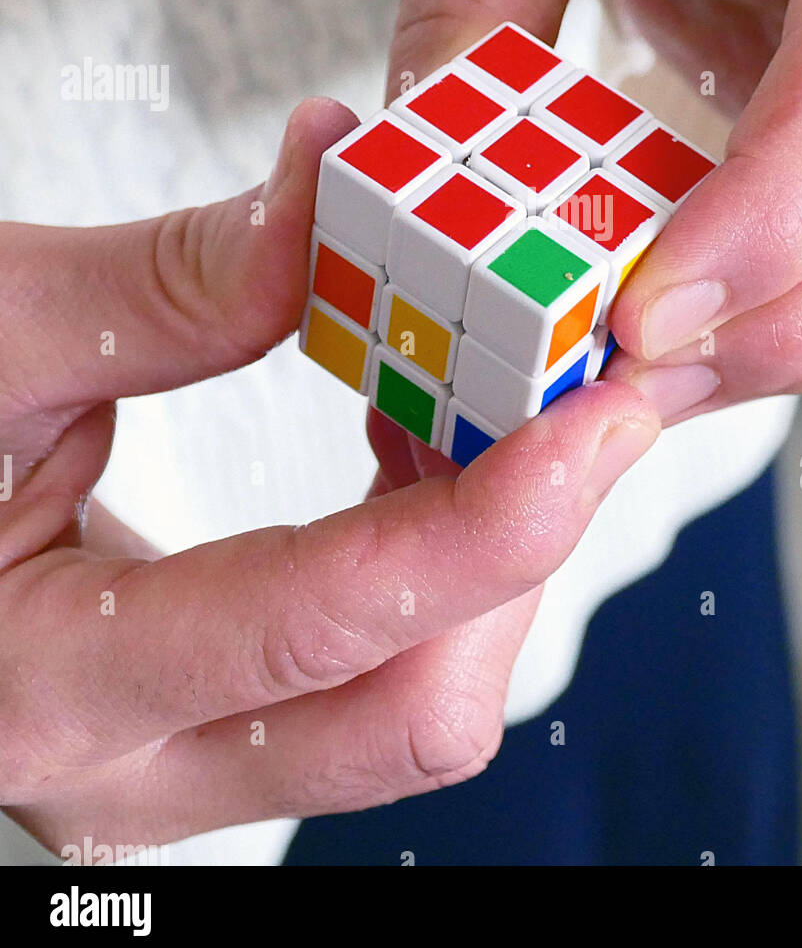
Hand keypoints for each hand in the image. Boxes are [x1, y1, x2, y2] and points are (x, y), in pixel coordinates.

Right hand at [0, 100, 657, 852]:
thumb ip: (173, 283)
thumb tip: (340, 182)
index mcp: (53, 680)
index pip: (334, 622)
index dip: (496, 518)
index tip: (601, 415)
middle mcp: (131, 765)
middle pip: (413, 713)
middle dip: (520, 553)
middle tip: (571, 396)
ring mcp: (175, 758)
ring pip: (407, 706)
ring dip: (484, 558)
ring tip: (492, 399)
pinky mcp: (206, 718)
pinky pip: (370, 672)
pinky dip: (429, 562)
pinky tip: (418, 442)